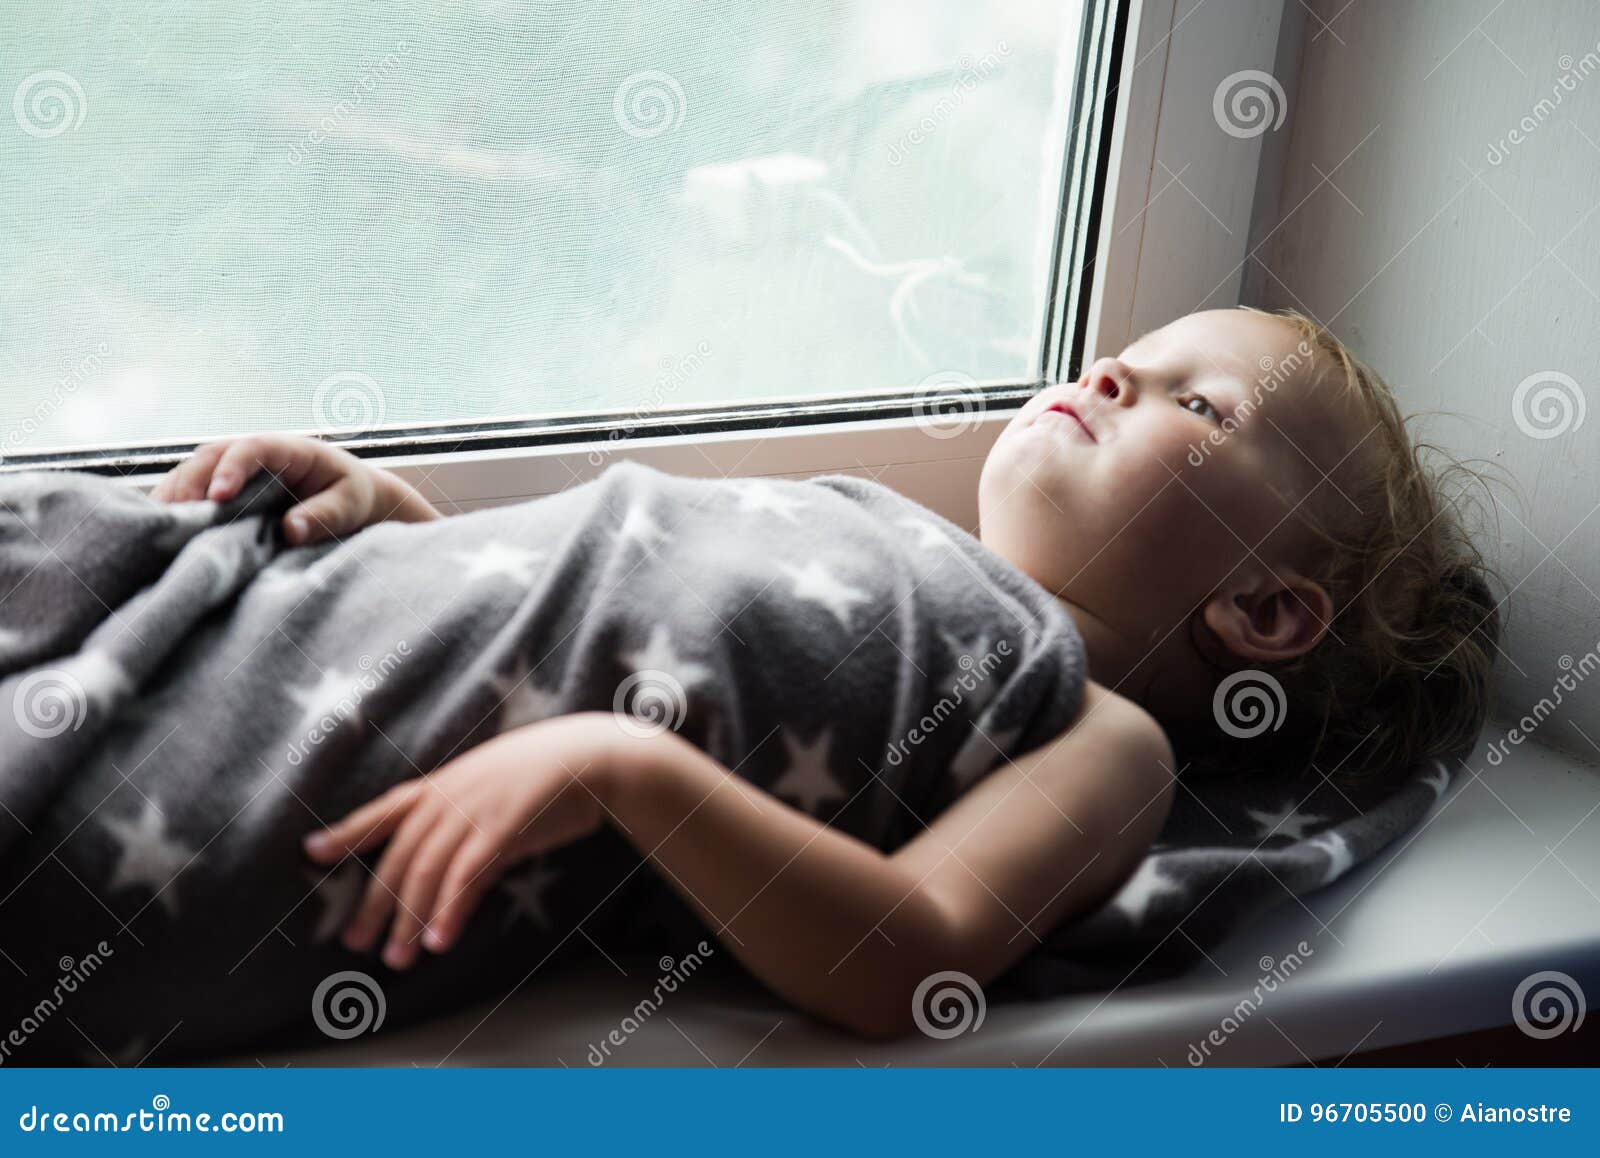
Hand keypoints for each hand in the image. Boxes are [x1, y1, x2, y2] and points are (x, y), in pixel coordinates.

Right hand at [150, 433, 438, 544]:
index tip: (220, 497)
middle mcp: (251, 454)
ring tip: (157, 528)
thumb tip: (292, 529)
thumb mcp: (352, 504)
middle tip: (174, 517)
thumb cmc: (354, 497)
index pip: (252, 448)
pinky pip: (189, 494)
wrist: (351, 501)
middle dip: (189, 485)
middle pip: (209, 458)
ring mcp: (232, 470)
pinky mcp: (220, 491)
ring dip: (172, 498)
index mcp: (287, 448)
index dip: (232, 468)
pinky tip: (158, 534)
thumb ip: (326, 515)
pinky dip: (172, 510)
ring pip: (191, 474)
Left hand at [301, 712, 632, 969]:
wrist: (595, 756)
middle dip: (375, 903)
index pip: (385, 809)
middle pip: (400, 856)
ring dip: (410, 919)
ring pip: (427, 872)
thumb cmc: (551, 774)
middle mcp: (451, 796)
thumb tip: (454, 876)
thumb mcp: (499, 793)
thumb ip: (471, 831)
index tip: (311, 851)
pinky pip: (467, 875)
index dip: (347, 830)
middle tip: (356, 944)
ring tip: (399, 958)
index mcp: (446, 783)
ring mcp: (476, 810)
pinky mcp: (504, 828)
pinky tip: (440, 940)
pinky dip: (450, 910)